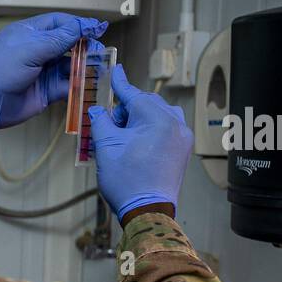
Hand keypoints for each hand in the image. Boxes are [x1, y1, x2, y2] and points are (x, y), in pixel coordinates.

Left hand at [0, 13, 108, 132]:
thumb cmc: (3, 69)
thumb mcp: (31, 48)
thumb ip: (60, 38)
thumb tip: (87, 25)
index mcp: (30, 32)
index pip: (59, 22)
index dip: (79, 24)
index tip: (98, 28)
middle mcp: (38, 49)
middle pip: (68, 43)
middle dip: (85, 45)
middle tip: (99, 50)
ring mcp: (43, 70)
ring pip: (70, 64)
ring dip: (85, 65)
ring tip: (98, 66)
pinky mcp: (47, 90)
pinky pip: (67, 84)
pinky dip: (79, 84)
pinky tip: (89, 82)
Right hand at [88, 63, 192, 220]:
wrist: (147, 210)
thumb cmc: (126, 180)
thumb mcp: (105, 147)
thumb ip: (101, 122)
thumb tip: (97, 110)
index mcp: (157, 118)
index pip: (134, 94)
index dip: (121, 83)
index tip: (116, 71)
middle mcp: (175, 123)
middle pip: (148, 103)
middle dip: (128, 109)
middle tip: (111, 123)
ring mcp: (182, 137)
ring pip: (160, 114)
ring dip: (141, 118)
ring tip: (126, 134)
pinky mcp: (183, 150)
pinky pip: (168, 128)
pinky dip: (153, 128)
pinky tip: (139, 141)